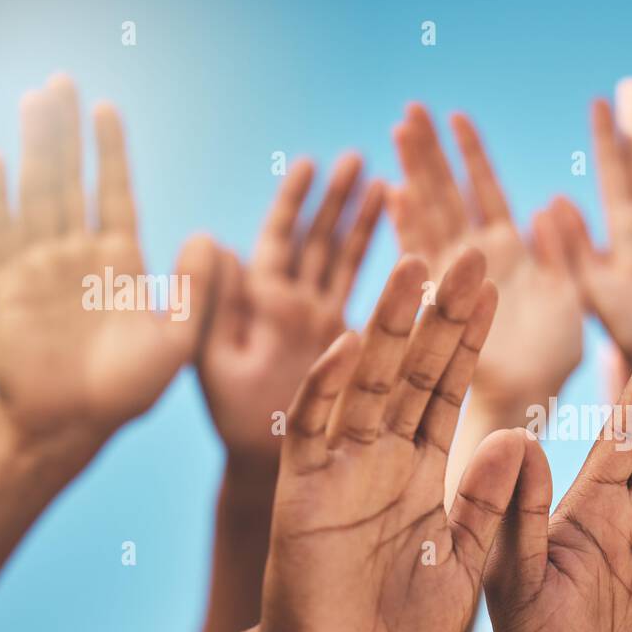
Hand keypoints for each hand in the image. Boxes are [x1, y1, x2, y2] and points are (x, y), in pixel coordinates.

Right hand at [0, 73, 209, 449]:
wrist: (73, 425)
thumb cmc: (129, 391)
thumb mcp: (177, 340)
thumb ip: (192, 289)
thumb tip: (207, 235)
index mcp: (122, 265)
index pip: (116, 195)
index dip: (111, 153)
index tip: (107, 110)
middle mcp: (81, 258)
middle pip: (72, 182)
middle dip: (68, 135)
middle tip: (62, 83)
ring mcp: (42, 268)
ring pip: (37, 195)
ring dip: (34, 149)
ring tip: (33, 103)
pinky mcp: (9, 285)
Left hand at [198, 155, 383, 470]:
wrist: (263, 471)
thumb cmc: (233, 425)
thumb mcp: (212, 361)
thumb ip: (213, 302)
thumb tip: (213, 240)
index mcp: (260, 304)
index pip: (279, 240)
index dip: (294, 202)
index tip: (310, 164)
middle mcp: (297, 308)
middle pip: (319, 242)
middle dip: (337, 201)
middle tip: (359, 159)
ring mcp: (327, 326)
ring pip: (349, 265)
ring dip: (367, 226)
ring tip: (389, 186)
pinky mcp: (354, 349)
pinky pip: (378, 305)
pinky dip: (396, 276)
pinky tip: (419, 254)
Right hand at [259, 248, 526, 631]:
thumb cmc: (402, 626)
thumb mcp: (469, 563)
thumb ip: (492, 506)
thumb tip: (519, 438)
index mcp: (423, 465)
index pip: (449, 384)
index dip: (468, 334)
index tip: (493, 280)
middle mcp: (382, 452)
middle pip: (413, 366)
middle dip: (439, 310)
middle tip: (469, 250)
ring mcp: (340, 466)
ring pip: (367, 380)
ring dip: (389, 325)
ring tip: (415, 265)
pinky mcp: (302, 491)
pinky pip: (314, 430)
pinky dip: (329, 388)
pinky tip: (352, 345)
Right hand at [390, 105, 582, 411]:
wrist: (532, 397)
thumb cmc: (556, 354)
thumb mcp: (570, 294)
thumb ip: (560, 250)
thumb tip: (552, 204)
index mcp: (510, 251)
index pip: (485, 191)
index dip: (470, 155)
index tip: (455, 117)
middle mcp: (476, 258)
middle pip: (448, 194)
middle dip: (430, 153)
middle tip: (411, 108)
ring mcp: (453, 277)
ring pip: (431, 216)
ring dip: (415, 174)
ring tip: (399, 131)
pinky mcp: (439, 303)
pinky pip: (421, 259)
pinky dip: (407, 227)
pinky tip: (392, 193)